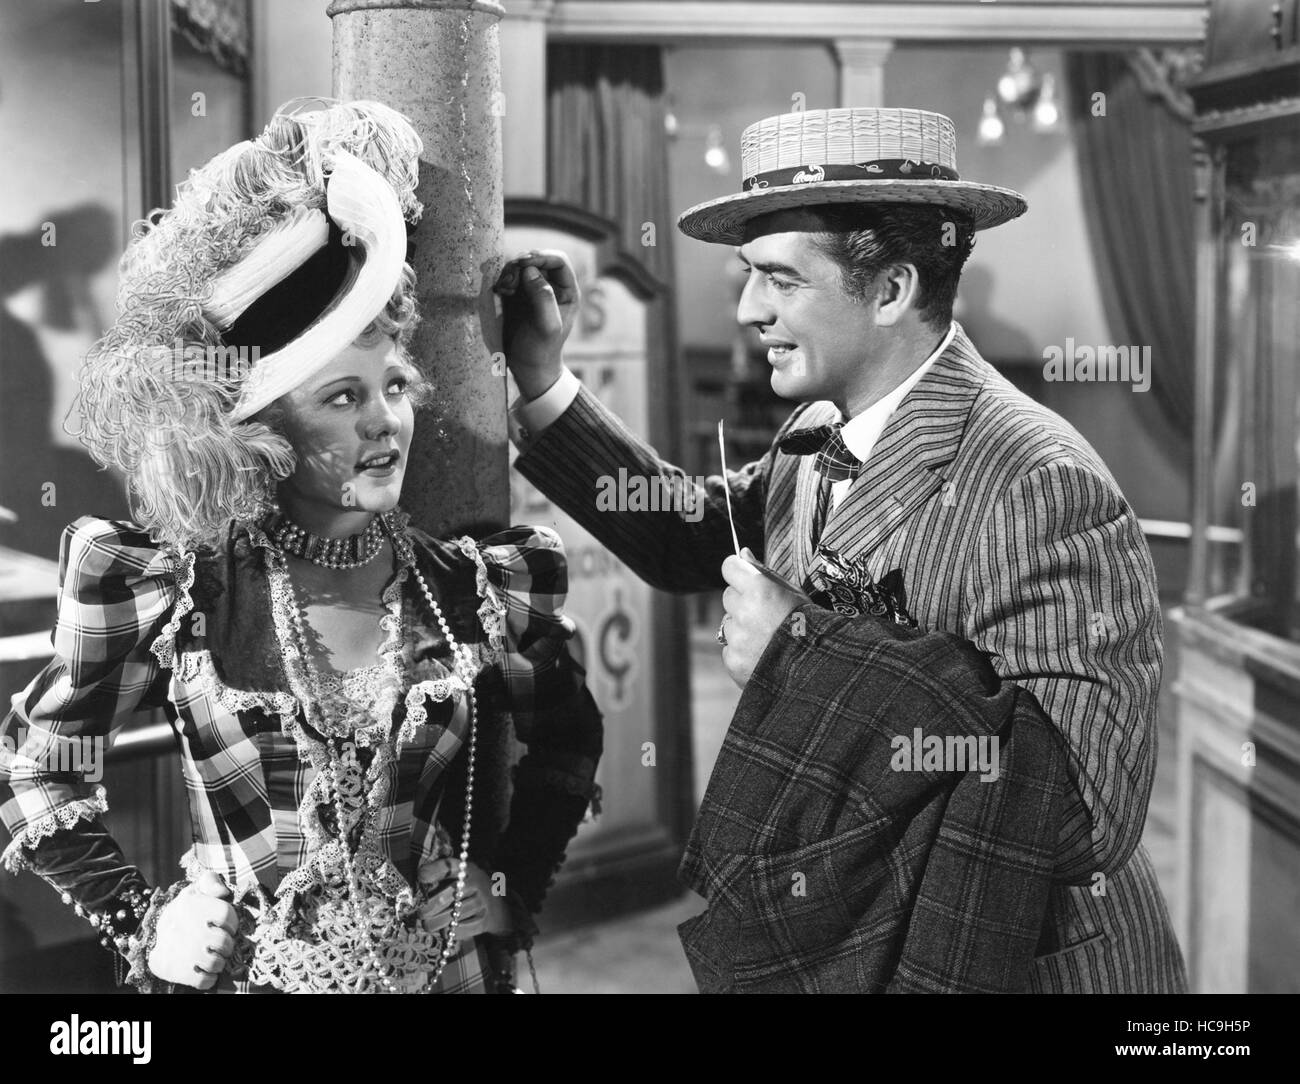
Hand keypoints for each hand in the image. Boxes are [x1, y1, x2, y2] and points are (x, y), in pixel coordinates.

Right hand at [147, 871, 237, 989]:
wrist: (157, 937)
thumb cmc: (187, 910)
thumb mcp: (197, 890)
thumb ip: (211, 881)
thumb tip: (222, 892)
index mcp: (190, 904)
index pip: (225, 914)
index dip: (232, 922)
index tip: (227, 926)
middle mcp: (182, 927)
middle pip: (223, 942)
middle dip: (227, 945)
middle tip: (222, 944)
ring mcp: (177, 951)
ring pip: (215, 963)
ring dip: (220, 962)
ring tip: (215, 957)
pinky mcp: (173, 970)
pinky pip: (203, 981)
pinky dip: (210, 978)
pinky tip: (206, 970)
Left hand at [416, 859, 511, 941]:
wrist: (496, 907)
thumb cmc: (468, 889)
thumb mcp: (460, 876)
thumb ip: (442, 877)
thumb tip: (417, 889)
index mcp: (466, 869)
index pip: (448, 867)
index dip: (433, 871)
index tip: (420, 877)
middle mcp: (475, 882)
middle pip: (444, 899)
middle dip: (426, 909)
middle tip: (420, 914)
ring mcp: (481, 902)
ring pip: (450, 917)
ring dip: (433, 924)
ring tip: (427, 925)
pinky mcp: (484, 920)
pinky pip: (460, 930)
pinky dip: (449, 933)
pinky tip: (444, 930)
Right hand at [492, 249, 579, 399]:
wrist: (527, 367)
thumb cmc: (542, 350)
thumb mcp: (547, 327)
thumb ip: (543, 298)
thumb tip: (531, 271)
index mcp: (567, 291)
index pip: (558, 260)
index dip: (542, 256)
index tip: (524, 263)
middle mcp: (551, 286)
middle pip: (537, 259)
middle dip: (521, 264)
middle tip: (509, 281)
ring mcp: (532, 289)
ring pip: (520, 266)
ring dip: (509, 272)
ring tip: (503, 290)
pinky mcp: (516, 295)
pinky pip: (508, 277)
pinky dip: (502, 279)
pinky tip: (499, 292)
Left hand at [720, 547, 805, 687]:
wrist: (817, 667)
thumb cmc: (808, 623)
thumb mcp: (792, 591)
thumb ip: (763, 571)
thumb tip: (742, 552)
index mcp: (759, 589)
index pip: (729, 567)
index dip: (738, 571)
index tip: (744, 577)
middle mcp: (744, 611)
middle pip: (728, 596)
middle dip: (742, 602)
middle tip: (766, 614)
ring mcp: (737, 638)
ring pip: (728, 624)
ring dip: (741, 628)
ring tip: (767, 638)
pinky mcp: (733, 661)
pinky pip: (729, 649)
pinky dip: (741, 652)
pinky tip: (762, 655)